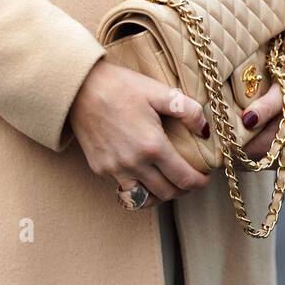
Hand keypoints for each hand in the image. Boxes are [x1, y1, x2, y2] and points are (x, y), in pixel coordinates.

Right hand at [67, 59, 211, 203]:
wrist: (80, 86)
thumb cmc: (120, 85)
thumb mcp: (157, 91)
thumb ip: (187, 110)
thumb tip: (205, 130)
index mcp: (152, 146)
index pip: (184, 178)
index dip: (199, 183)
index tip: (204, 178)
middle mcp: (134, 164)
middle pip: (167, 193)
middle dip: (183, 190)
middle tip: (188, 179)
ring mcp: (114, 169)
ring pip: (145, 198)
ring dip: (160, 195)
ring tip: (167, 182)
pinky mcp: (99, 168)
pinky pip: (124, 189)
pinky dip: (138, 188)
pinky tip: (142, 175)